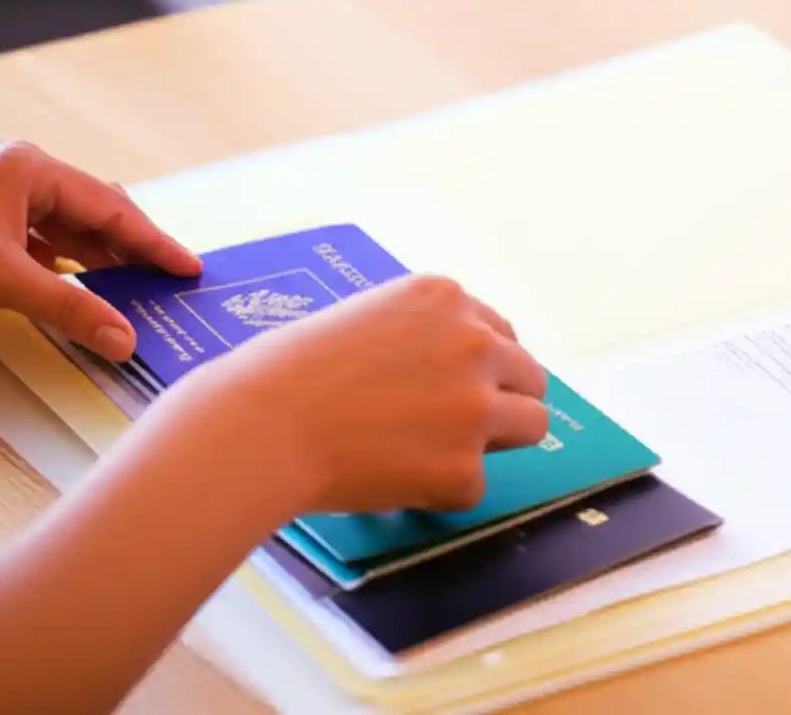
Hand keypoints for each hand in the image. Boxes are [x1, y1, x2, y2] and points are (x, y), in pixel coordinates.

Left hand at [0, 140, 200, 359]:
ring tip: (134, 289)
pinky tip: (83, 288)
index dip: (153, 241)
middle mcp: (19, 173)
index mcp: (30, 168)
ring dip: (100, 259)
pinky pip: (43, 240)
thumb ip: (73, 309)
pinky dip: (68, 265)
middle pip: (94, 211)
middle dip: (131, 247)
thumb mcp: (7, 282)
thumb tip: (124, 340)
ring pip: (69, 227)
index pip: (111, 206)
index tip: (187, 267)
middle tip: (168, 279)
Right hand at [133, 274, 549, 514]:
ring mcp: (476, 407)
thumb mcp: (362, 318)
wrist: (259, 426)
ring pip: (531, 427)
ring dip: (490, 444)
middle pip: (530, 378)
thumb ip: (417, 335)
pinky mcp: (465, 467)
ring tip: (433, 454)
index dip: (481, 368)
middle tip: (453, 428)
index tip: (457, 388)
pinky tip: (390, 480)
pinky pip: (474, 485)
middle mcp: (474, 343)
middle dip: (501, 403)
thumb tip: (447, 373)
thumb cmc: (285, 373)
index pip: (500, 335)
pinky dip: (438, 491)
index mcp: (444, 298)